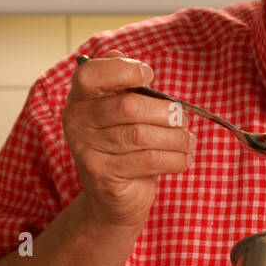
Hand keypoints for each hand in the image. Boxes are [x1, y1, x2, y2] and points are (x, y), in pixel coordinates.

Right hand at [64, 51, 195, 231]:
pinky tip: (182, 157)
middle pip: (128, 107)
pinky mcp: (103, 176)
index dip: (123, 70)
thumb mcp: (124, 112)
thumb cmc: (126, 146)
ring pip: (141, 136)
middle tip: (183, 119)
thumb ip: (128, 86)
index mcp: (81, 98)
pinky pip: (148, 161)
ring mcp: (87, 150)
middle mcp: (77, 122)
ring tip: (188, 140)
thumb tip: (140, 68)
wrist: (114, 197)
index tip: (149, 75)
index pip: (91, 74)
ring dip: (175, 137)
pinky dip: (173, 158)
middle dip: (165, 112)